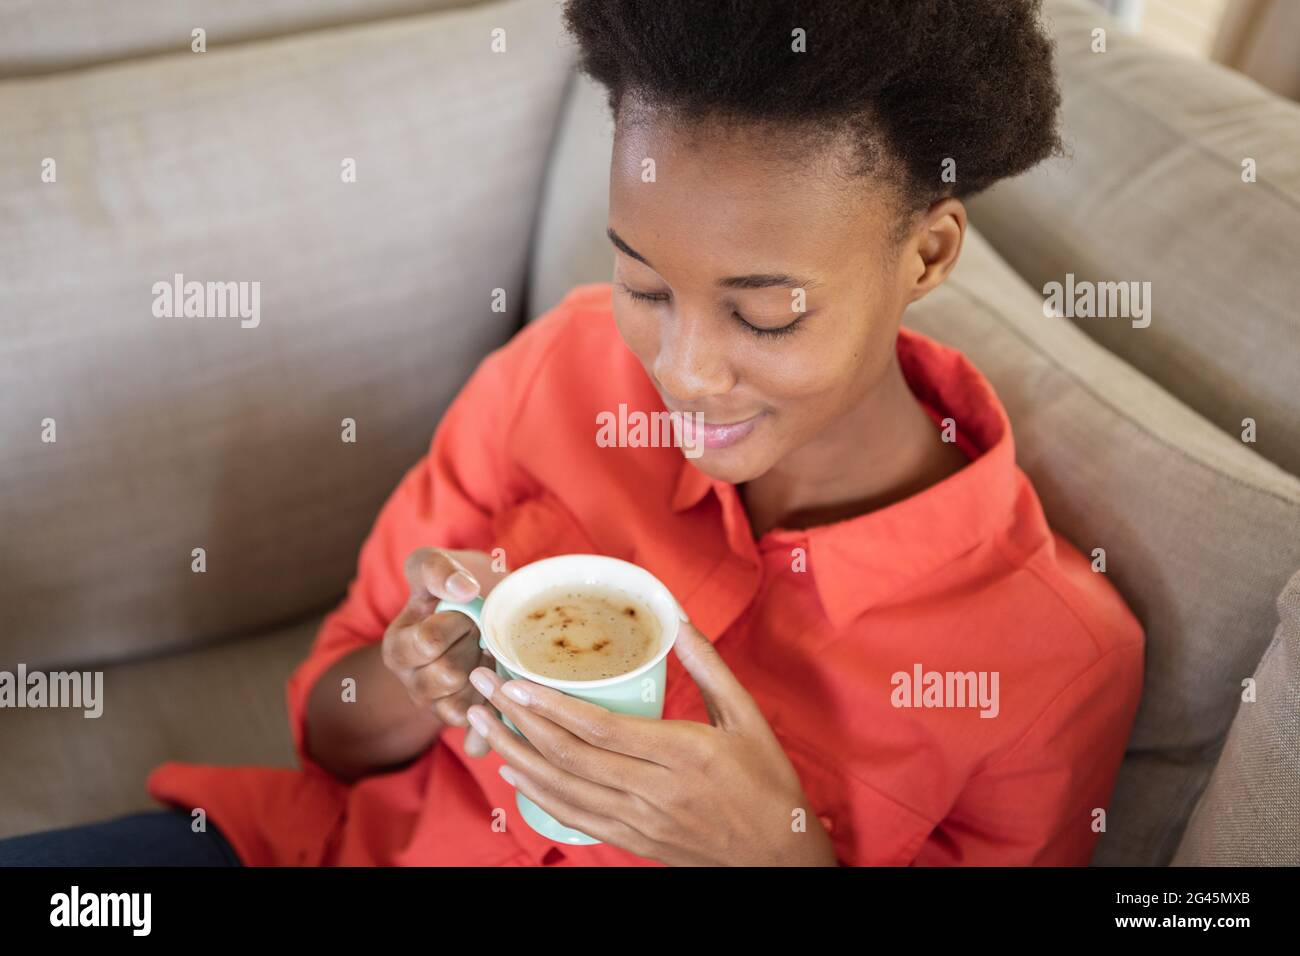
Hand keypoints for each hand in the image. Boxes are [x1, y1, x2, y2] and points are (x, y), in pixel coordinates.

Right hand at [382, 548, 505, 756]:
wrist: (484, 606)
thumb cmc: (456, 585)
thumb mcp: (437, 563)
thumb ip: (437, 568)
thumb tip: (462, 589)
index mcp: (398, 646)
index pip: (425, 643)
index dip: (455, 624)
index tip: (467, 610)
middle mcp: (413, 682)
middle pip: (446, 676)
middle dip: (472, 649)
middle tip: (483, 634)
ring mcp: (439, 706)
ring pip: (463, 707)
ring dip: (487, 679)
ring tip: (493, 656)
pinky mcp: (467, 723)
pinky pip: (478, 737)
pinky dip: (494, 724)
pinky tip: (506, 703)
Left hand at [465, 618, 837, 865]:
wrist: (778, 855)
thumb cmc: (766, 780)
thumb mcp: (747, 717)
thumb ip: (708, 667)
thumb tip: (676, 620)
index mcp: (682, 752)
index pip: (598, 728)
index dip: (548, 705)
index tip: (512, 679)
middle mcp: (654, 790)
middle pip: (568, 755)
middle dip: (516, 719)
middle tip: (480, 687)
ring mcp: (640, 821)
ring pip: (561, 788)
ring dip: (513, 755)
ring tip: (479, 724)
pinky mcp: (634, 841)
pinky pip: (575, 817)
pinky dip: (538, 794)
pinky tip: (513, 770)